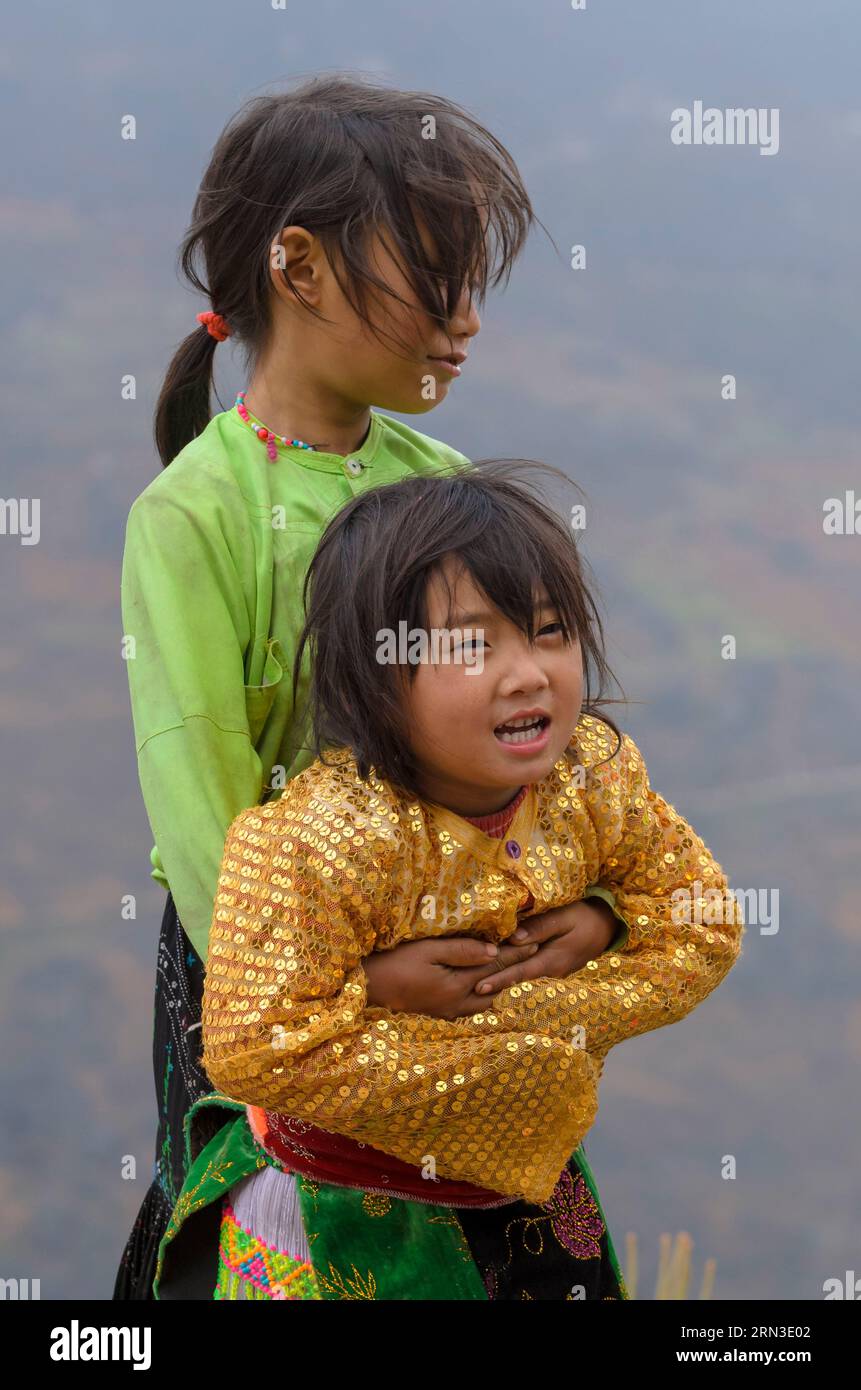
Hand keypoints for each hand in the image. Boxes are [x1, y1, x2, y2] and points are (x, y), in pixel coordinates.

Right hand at [362, 934, 541, 1020]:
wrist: (369, 987)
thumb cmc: (396, 962)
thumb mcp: (428, 950)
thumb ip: (462, 951)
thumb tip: (495, 950)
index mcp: (456, 986)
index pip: (494, 967)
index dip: (515, 953)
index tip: (535, 942)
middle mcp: (457, 1004)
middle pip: (496, 987)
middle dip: (516, 971)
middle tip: (536, 958)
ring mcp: (449, 1012)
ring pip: (487, 1002)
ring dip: (503, 987)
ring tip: (520, 974)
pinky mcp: (441, 1014)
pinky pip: (473, 1008)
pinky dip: (487, 996)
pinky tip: (492, 990)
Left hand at [474, 899, 619, 996]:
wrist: (609, 925)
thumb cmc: (586, 917)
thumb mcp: (564, 917)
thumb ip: (540, 927)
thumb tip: (513, 938)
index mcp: (552, 960)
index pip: (519, 973)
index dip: (498, 980)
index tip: (478, 987)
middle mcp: (551, 972)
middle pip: (518, 981)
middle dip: (494, 987)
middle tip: (469, 994)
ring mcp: (554, 972)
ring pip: (523, 980)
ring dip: (503, 985)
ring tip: (478, 992)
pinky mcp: (554, 968)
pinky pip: (531, 976)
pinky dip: (515, 978)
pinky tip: (501, 980)